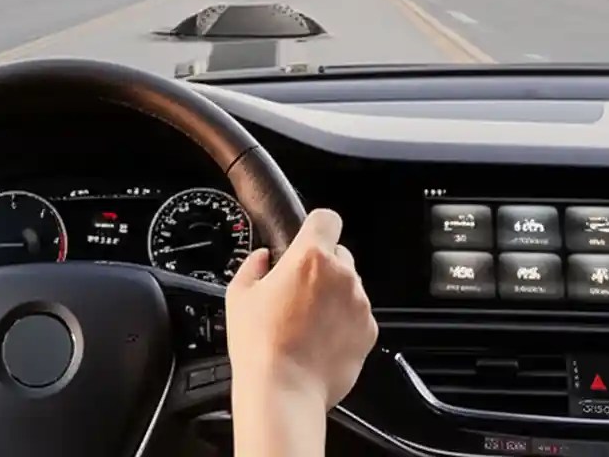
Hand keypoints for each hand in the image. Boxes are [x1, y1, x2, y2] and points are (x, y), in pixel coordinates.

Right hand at [226, 209, 377, 411]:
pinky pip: (358, 315)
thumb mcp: (239, 295)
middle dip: (322, 267)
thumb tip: (263, 258)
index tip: (309, 238)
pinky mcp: (369, 330)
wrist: (284, 390)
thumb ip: (254, 265)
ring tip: (306, 322)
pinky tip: (319, 339)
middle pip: (339, 254)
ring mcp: (359, 304)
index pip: (327, 218)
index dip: (316, 227)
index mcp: (310, 257)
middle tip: (298, 292)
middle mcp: (342, 275)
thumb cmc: (260, 345)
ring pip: (349, 286)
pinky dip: (343, 322)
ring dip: (333, 296)